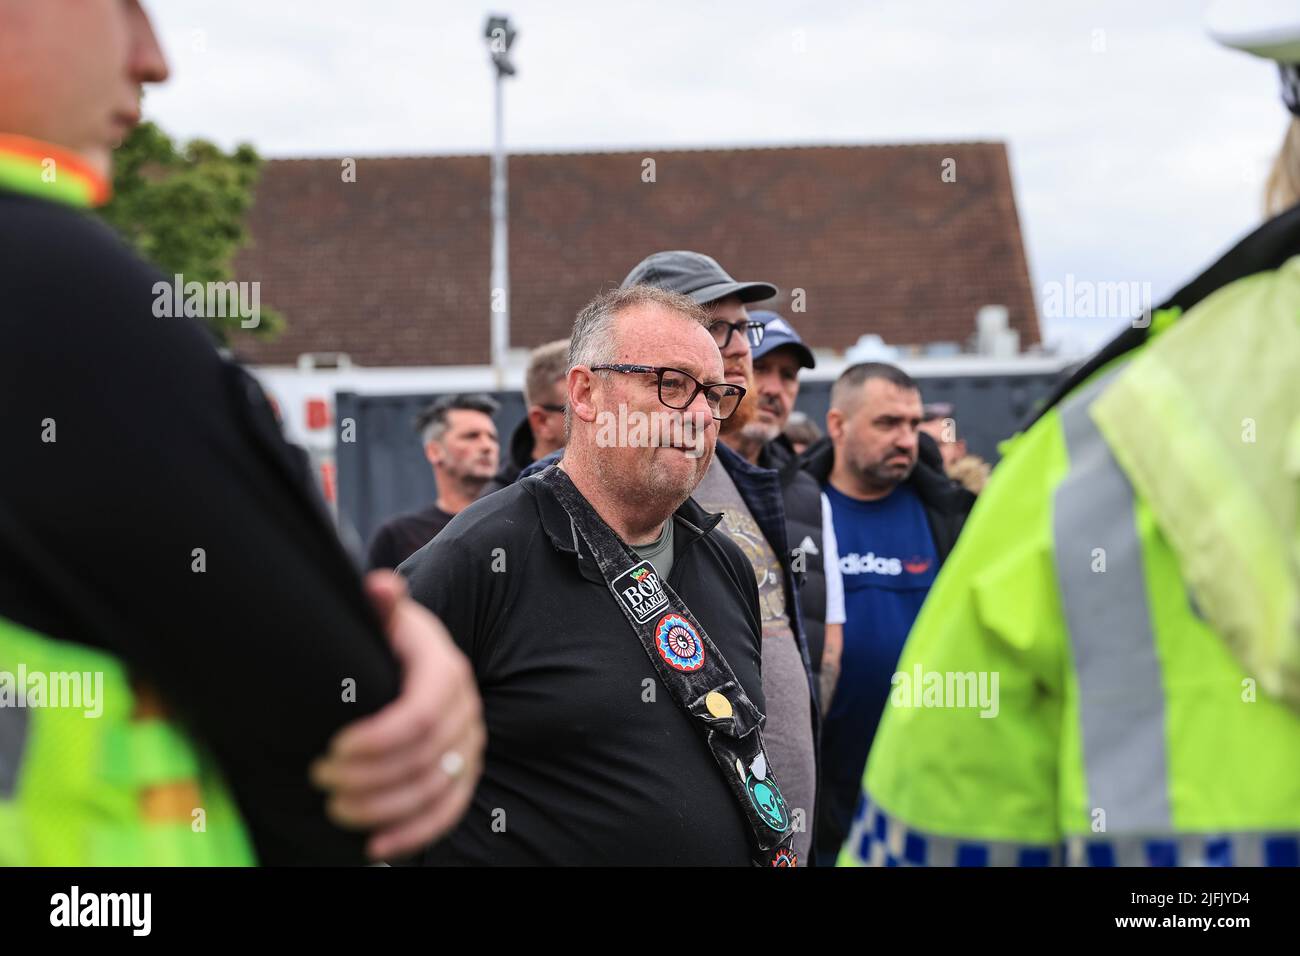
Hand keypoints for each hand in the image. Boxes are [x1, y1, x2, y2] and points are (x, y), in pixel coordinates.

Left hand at [310, 571, 484, 860]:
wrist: (417, 662)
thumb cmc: (390, 641)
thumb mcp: (386, 620)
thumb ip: (382, 607)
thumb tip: (381, 585)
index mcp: (446, 671)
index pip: (421, 716)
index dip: (378, 741)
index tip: (333, 748)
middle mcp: (466, 710)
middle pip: (424, 759)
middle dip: (368, 777)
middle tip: (319, 777)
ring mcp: (469, 745)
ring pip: (434, 790)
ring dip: (383, 808)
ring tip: (334, 808)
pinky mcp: (464, 774)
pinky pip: (448, 811)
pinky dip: (414, 834)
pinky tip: (375, 846)